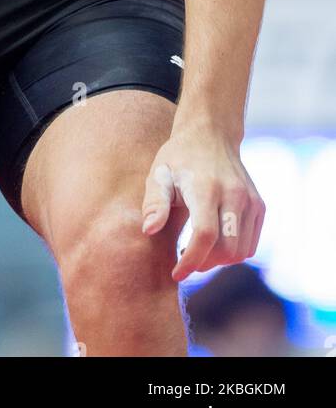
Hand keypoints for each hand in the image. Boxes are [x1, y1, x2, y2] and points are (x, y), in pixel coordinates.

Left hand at [140, 120, 264, 280]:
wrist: (211, 134)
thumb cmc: (178, 157)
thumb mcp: (159, 174)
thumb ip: (154, 202)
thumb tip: (149, 230)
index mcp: (206, 187)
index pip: (205, 235)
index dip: (191, 261)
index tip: (176, 273)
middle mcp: (234, 194)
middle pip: (226, 249)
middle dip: (204, 263)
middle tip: (184, 260)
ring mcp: (251, 201)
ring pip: (241, 251)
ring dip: (219, 261)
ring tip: (197, 251)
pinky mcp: (259, 206)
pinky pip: (250, 245)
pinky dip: (233, 253)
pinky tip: (214, 244)